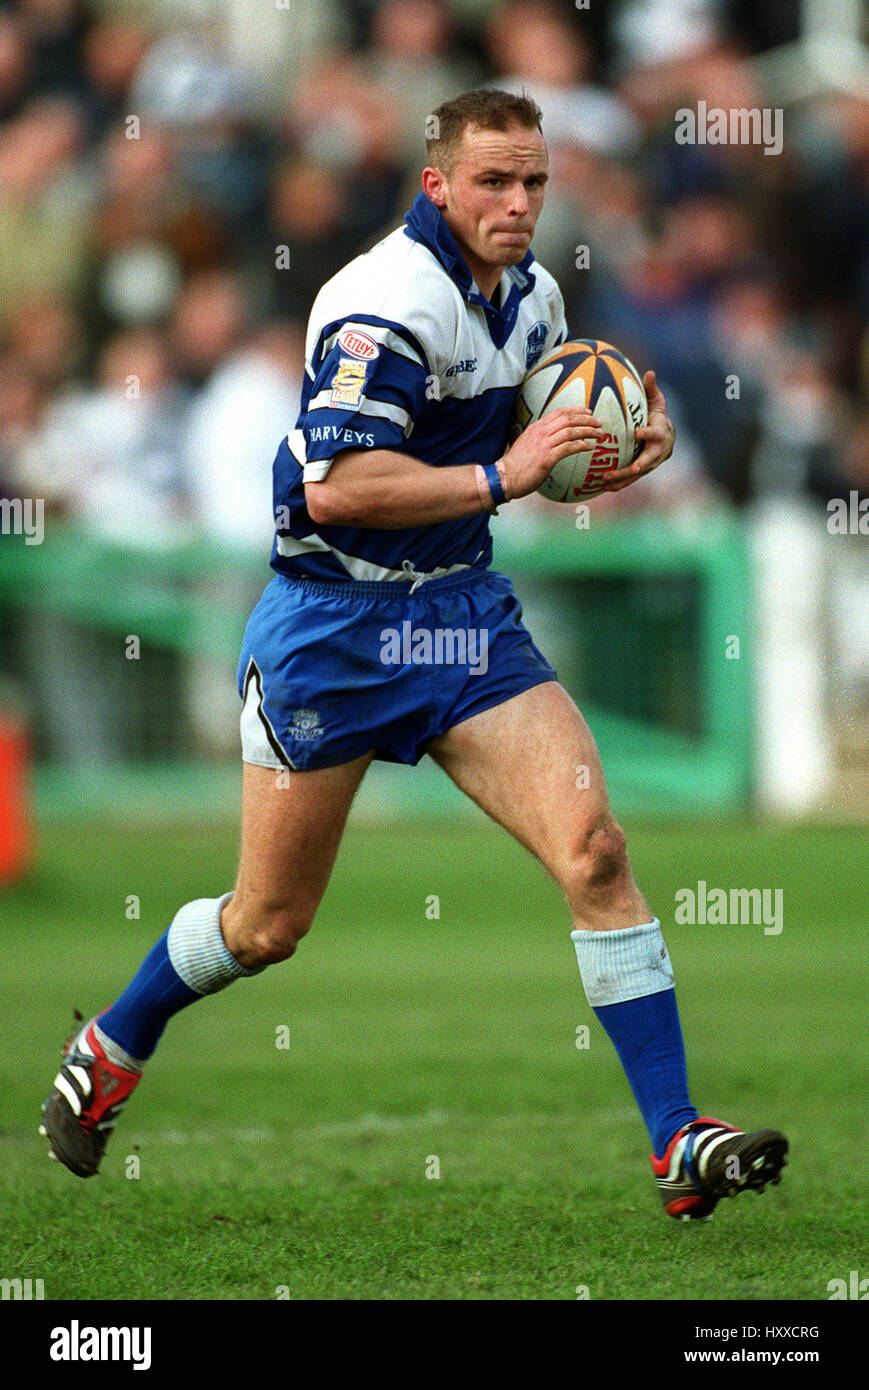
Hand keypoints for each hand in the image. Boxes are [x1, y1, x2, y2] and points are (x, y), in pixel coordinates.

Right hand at [501, 406, 603, 499]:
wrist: (504, 477)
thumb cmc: (516, 465)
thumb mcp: (527, 443)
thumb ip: (540, 437)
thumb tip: (554, 438)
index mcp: (536, 427)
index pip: (559, 412)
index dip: (576, 410)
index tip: (588, 412)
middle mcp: (541, 432)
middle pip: (568, 419)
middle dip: (587, 419)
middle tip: (599, 423)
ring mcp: (544, 444)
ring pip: (571, 431)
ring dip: (588, 431)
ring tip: (599, 434)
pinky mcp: (547, 458)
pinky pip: (569, 447)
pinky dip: (582, 445)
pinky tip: (589, 447)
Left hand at [600, 370, 674, 492]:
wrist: (666, 434)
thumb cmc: (656, 414)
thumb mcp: (656, 401)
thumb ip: (651, 389)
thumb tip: (650, 372)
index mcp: (661, 432)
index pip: (656, 433)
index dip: (649, 434)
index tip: (638, 433)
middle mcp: (659, 451)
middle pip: (648, 460)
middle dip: (635, 466)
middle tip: (622, 469)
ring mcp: (651, 462)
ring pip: (638, 473)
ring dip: (622, 478)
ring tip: (605, 481)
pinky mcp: (642, 470)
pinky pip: (630, 479)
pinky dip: (619, 484)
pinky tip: (602, 488)